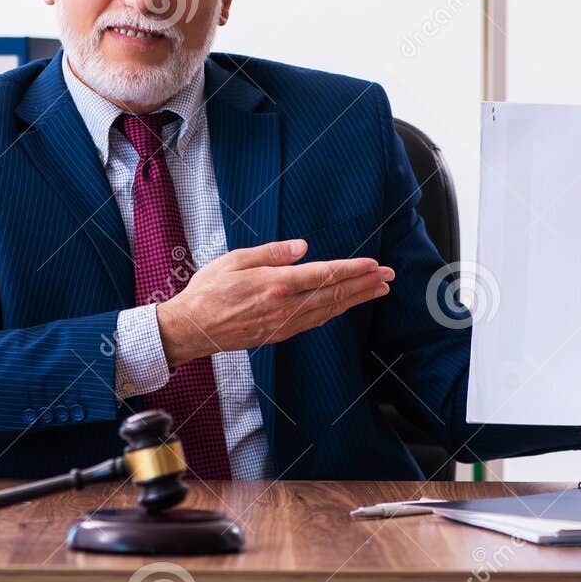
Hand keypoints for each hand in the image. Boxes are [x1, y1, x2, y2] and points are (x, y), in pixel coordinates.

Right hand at [155, 239, 393, 365]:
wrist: (191, 328)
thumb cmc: (207, 290)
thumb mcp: (235, 260)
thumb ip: (272, 253)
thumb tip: (303, 247)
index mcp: (274, 284)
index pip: (323, 275)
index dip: (352, 270)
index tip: (374, 264)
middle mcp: (284, 306)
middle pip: (333, 294)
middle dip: (364, 284)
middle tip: (388, 276)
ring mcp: (283, 323)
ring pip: (328, 310)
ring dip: (355, 299)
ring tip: (377, 290)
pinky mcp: (278, 334)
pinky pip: (314, 322)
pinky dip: (334, 312)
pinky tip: (344, 305)